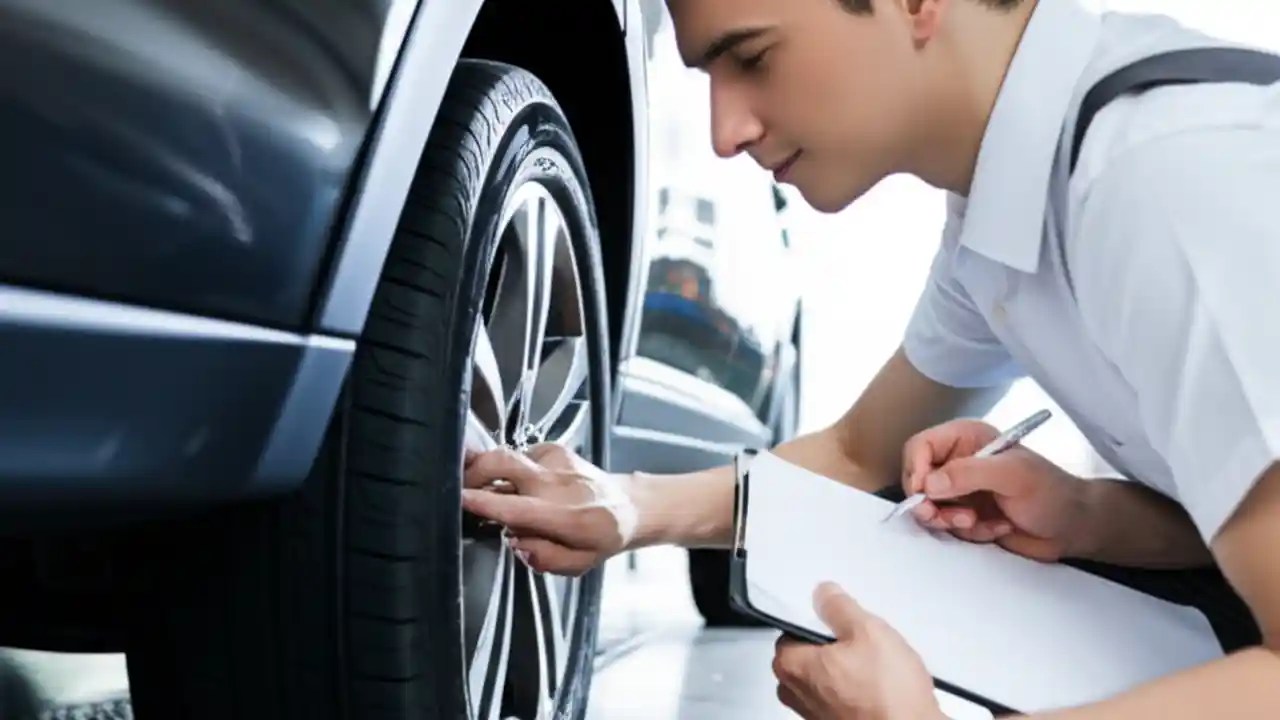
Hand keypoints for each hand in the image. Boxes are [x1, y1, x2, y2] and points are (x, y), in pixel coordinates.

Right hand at [461, 443, 637, 575]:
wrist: (630, 505)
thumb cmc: (602, 537)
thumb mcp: (579, 564)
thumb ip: (546, 559)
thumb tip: (516, 543)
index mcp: (565, 517)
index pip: (516, 507)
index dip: (484, 503)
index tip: (461, 500)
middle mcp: (558, 484)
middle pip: (504, 463)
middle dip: (475, 471)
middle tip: (461, 488)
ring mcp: (557, 461)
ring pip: (508, 455)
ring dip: (488, 469)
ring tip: (479, 485)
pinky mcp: (555, 449)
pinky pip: (520, 455)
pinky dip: (511, 468)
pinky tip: (515, 483)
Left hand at [772, 583, 942, 719]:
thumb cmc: (887, 698)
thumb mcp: (867, 631)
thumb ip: (838, 607)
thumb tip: (824, 595)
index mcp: (791, 665)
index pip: (792, 626)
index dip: (820, 618)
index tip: (840, 615)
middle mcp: (796, 693)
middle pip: (810, 651)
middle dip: (835, 643)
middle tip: (864, 641)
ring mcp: (815, 712)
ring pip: (827, 674)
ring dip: (848, 666)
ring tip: (877, 665)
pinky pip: (841, 694)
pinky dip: (857, 687)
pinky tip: (881, 685)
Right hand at [900, 418, 1088, 560]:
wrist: (1074, 527)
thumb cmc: (1051, 492)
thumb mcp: (1012, 476)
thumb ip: (968, 474)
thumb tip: (929, 484)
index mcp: (967, 439)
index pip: (921, 446)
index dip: (917, 470)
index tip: (925, 494)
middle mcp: (958, 461)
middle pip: (918, 479)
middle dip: (931, 504)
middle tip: (950, 517)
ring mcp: (961, 490)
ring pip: (929, 508)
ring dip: (951, 520)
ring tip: (979, 523)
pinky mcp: (966, 515)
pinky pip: (948, 527)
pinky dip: (970, 532)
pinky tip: (997, 528)